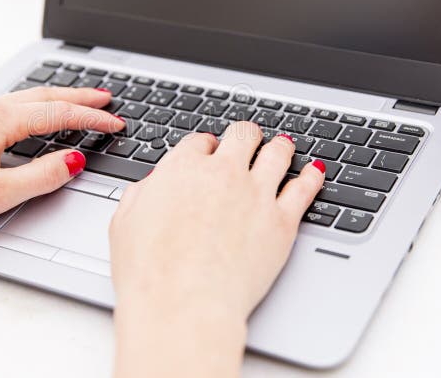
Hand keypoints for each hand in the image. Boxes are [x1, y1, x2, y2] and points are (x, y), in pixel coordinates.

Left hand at [0, 86, 124, 238]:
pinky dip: (30, 106)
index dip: (92, 117)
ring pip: (22, 99)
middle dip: (78, 95)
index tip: (117, 122)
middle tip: (107, 96)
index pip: (58, 113)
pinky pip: (3, 106)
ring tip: (78, 101)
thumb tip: (74, 160)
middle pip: (42, 96)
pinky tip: (30, 116)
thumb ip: (42, 176)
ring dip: (55, 98)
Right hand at [110, 121, 324, 377]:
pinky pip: (305, 188)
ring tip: (283, 147)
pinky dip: (312, 176)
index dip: (206, 145)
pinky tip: (315, 173)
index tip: (210, 151)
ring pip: (278, 153)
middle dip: (244, 136)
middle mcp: (223, 172)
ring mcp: (256, 194)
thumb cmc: (149, 273)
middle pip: (243, 135)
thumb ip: (141, 196)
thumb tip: (151, 188)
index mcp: (183, 168)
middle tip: (247, 140)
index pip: (201, 141)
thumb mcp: (125, 224)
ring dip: (280, 147)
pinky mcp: (282, 222)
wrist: (183, 305)